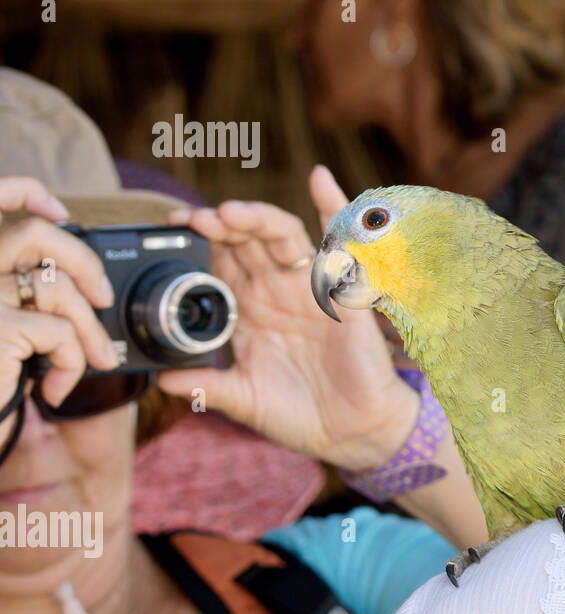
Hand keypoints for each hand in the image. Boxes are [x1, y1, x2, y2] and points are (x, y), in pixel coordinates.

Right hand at [0, 177, 119, 449]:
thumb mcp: (13, 330)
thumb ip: (31, 294)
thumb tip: (89, 286)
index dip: (24, 192)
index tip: (60, 213)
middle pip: (35, 236)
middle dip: (84, 263)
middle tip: (103, 298)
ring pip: (57, 288)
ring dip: (88, 329)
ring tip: (92, 360)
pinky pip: (61, 332)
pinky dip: (73, 362)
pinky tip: (56, 388)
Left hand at [155, 166, 418, 469]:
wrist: (352, 435)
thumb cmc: (302, 415)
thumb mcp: (243, 399)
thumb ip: (206, 385)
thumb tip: (161, 380)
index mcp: (251, 311)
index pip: (219, 262)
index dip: (197, 243)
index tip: (171, 229)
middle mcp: (277, 291)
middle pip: (245, 241)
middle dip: (219, 225)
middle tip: (194, 220)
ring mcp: (309, 288)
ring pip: (279, 236)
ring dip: (254, 218)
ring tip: (227, 215)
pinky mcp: (342, 292)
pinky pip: (341, 242)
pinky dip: (334, 206)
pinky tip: (320, 178)